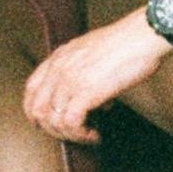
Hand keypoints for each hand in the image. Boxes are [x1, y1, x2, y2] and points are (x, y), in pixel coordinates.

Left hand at [22, 14, 170, 143]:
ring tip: (87, 135)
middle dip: (51, 129)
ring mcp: (70, 79)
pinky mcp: (85, 91)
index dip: (33, 110)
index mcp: (60, 56)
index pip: (31, 88)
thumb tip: (98, 102)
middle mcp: (60, 68)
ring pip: (53, 120)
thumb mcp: (95, 52)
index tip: (44, 123)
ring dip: (70, 135)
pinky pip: (71, 123)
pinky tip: (94, 135)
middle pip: (37, 109)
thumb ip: (87, 73)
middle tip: (70, 135)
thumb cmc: (128, 43)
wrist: (141, 36)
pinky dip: (81, 135)